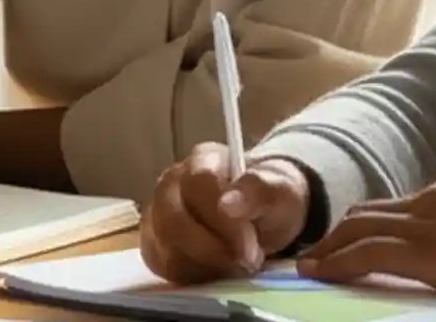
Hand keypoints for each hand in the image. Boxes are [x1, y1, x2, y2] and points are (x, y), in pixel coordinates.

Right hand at [141, 143, 310, 283]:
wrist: (264, 219)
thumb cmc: (270, 200)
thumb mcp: (281, 192)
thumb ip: (258, 192)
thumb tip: (228, 204)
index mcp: (204, 159)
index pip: (199, 183)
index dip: (222, 219)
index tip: (250, 245)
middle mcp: (172, 182)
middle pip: (172, 218)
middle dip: (211, 249)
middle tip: (246, 262)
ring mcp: (158, 212)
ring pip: (164, 246)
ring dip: (204, 265)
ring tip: (236, 266)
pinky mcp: (155, 243)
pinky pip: (162, 265)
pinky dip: (191, 276)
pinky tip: (217, 272)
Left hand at [297, 173, 435, 303]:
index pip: (394, 206)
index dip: (363, 224)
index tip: (344, 240)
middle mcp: (433, 198)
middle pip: (367, 212)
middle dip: (337, 233)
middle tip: (314, 254)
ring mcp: (429, 220)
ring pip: (359, 227)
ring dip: (329, 247)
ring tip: (309, 265)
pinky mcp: (428, 249)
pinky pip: (368, 251)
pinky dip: (338, 261)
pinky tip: (322, 273)